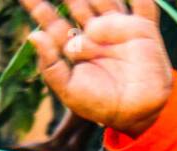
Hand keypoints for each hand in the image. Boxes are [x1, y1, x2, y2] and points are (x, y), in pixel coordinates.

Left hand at [22, 0, 173, 136]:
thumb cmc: (101, 105)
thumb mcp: (68, 90)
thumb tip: (33, 35)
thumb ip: (50, 64)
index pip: (53, 21)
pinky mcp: (143, 31)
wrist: (137, 114)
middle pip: (76, 2)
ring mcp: (119, 30)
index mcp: (75, 46)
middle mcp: (95, 33)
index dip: (38, 7)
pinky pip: (143, 6)